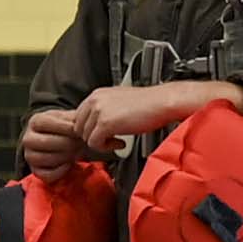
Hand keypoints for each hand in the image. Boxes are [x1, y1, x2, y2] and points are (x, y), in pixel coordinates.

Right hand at [19, 102, 91, 173]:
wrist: (61, 139)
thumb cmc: (67, 128)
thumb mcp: (69, 118)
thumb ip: (74, 119)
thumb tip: (80, 127)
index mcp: (35, 121)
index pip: (46, 123)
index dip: (65, 127)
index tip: (79, 130)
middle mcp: (28, 139)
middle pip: (46, 142)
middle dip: (68, 143)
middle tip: (79, 143)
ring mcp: (29, 156)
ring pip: (45, 158)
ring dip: (65, 156)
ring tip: (75, 152)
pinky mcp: (35, 171)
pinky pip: (46, 175)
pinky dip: (60, 172)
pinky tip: (68, 164)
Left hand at [72, 82, 208, 151]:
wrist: (164, 102)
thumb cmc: (148, 103)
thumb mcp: (119, 101)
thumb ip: (104, 109)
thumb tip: (94, 123)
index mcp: (97, 95)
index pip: (79, 116)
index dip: (89, 128)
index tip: (101, 133)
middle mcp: (95, 101)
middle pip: (79, 127)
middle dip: (93, 136)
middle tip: (109, 139)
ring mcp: (98, 112)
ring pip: (85, 136)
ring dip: (100, 142)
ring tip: (117, 140)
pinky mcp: (105, 124)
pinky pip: (94, 143)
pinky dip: (106, 147)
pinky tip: (121, 143)